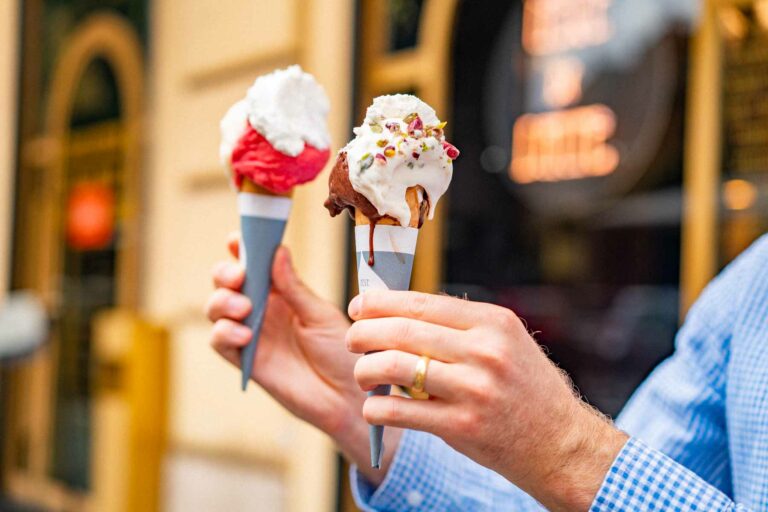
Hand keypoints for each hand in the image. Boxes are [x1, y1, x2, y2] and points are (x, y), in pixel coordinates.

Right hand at [205, 234, 400, 483]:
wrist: (348, 396)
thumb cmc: (342, 352)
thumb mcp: (320, 314)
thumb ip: (294, 287)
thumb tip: (277, 251)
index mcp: (283, 291)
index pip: (255, 262)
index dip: (241, 248)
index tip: (236, 240)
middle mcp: (263, 309)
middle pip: (227, 282)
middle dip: (225, 274)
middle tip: (239, 277)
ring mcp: (252, 333)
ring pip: (217, 309)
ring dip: (222, 302)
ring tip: (244, 307)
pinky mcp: (247, 361)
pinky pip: (221, 342)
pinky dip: (225, 332)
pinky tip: (245, 333)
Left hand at [346, 291, 627, 511]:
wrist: (559, 443)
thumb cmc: (526, 389)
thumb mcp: (506, 342)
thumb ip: (461, 326)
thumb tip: (400, 311)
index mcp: (493, 322)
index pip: (422, 303)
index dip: (381, 303)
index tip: (359, 305)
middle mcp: (485, 351)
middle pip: (402, 330)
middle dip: (364, 332)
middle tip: (351, 339)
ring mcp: (474, 389)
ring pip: (395, 366)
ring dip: (365, 369)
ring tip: (361, 374)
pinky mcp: (463, 426)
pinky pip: (401, 411)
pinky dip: (377, 408)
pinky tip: (373, 407)